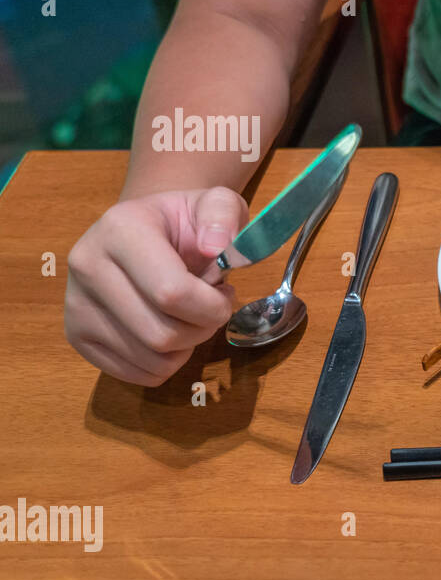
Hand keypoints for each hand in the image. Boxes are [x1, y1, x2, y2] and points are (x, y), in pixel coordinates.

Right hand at [64, 188, 247, 385]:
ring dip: (187, 347)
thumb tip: (215, 246)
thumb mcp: (217, 204)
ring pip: (151, 360)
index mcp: (120, 230)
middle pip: (161, 334)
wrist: (147, 231)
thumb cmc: (187, 223)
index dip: (212, 306)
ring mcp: (76, 305)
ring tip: (190, 316)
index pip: (171, 293)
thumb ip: (224, 216)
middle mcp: (86, 266)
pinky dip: (167, 364)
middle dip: (203, 329)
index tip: (225, 292)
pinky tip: (170, 332)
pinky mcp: (77, 336)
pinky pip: (137, 374)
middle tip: (211, 308)